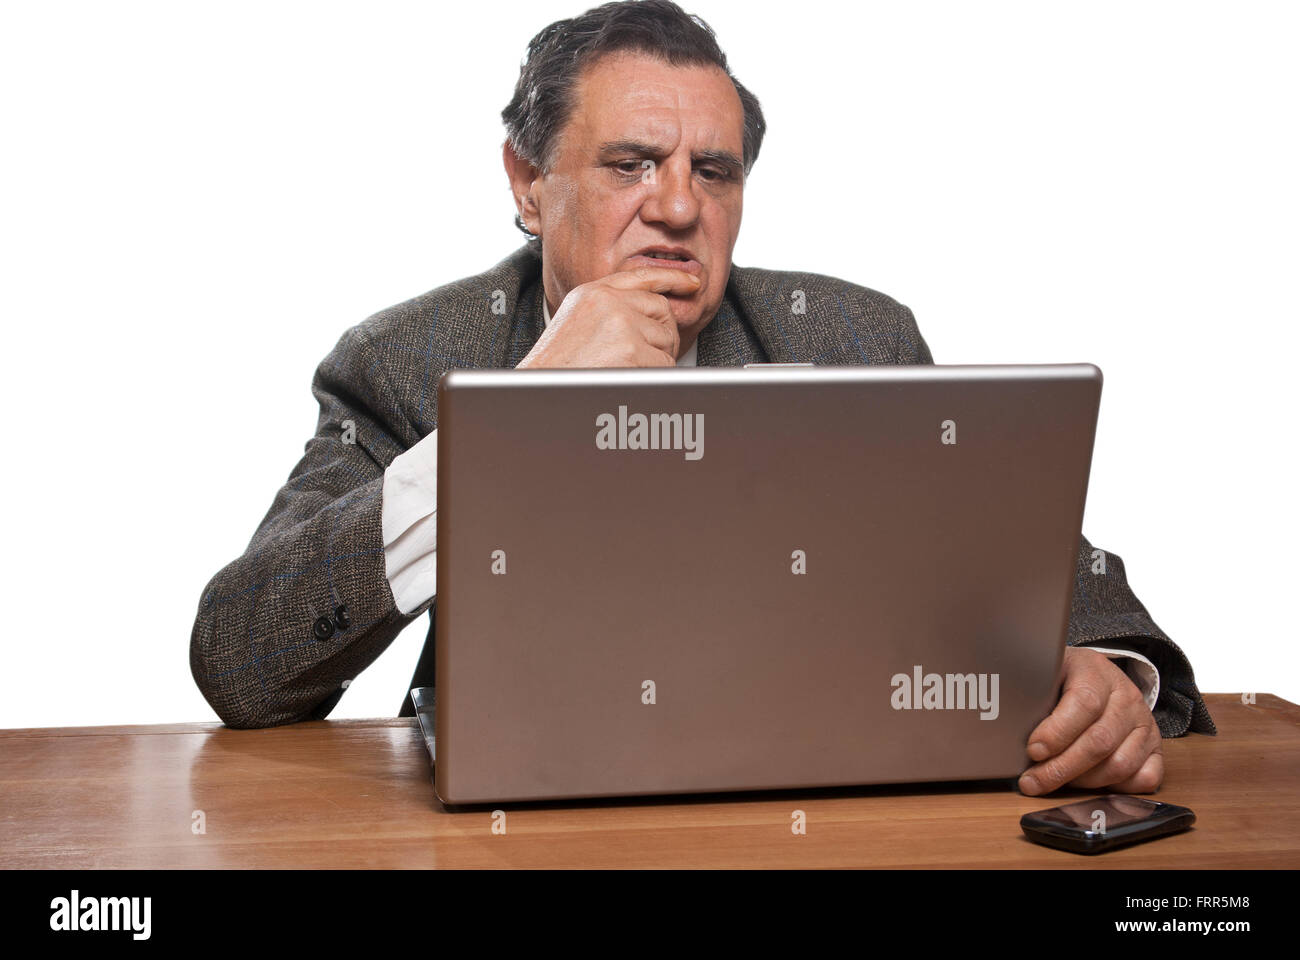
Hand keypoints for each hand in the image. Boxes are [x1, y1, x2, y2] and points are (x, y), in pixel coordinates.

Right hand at [516, 266, 700, 368]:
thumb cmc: (555, 367)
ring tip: (623, 371)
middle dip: (662, 336)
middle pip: (661, 310)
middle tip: (645, 358)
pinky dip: (653, 378)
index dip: (671, 278)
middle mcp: (607, 301)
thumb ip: (609, 310)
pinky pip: (664, 365)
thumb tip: (653, 315)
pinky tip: (627, 381)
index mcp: (592, 293)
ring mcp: (620, 323)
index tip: (692, 283)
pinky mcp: (631, 350)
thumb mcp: (576, 324)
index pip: (640, 277)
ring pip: (665, 341)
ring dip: (654, 362)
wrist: (536, 388)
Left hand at [1018, 647, 1162, 795]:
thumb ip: (1029, 691)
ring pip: (1120, 765)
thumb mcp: (1044, 671)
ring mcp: (1144, 723)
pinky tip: (1088, 783)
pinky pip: (1146, 778)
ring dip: (1083, 781)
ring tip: (1054, 781)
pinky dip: (1116, 789)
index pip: (1083, 703)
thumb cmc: (1063, 677)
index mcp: (1095, 671)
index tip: (1032, 750)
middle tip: (1032, 781)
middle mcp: (1126, 697)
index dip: (1057, 732)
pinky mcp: (1155, 747)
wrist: (1097, 674)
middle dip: (1060, 768)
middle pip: (1099, 741)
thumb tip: (1003, 722)